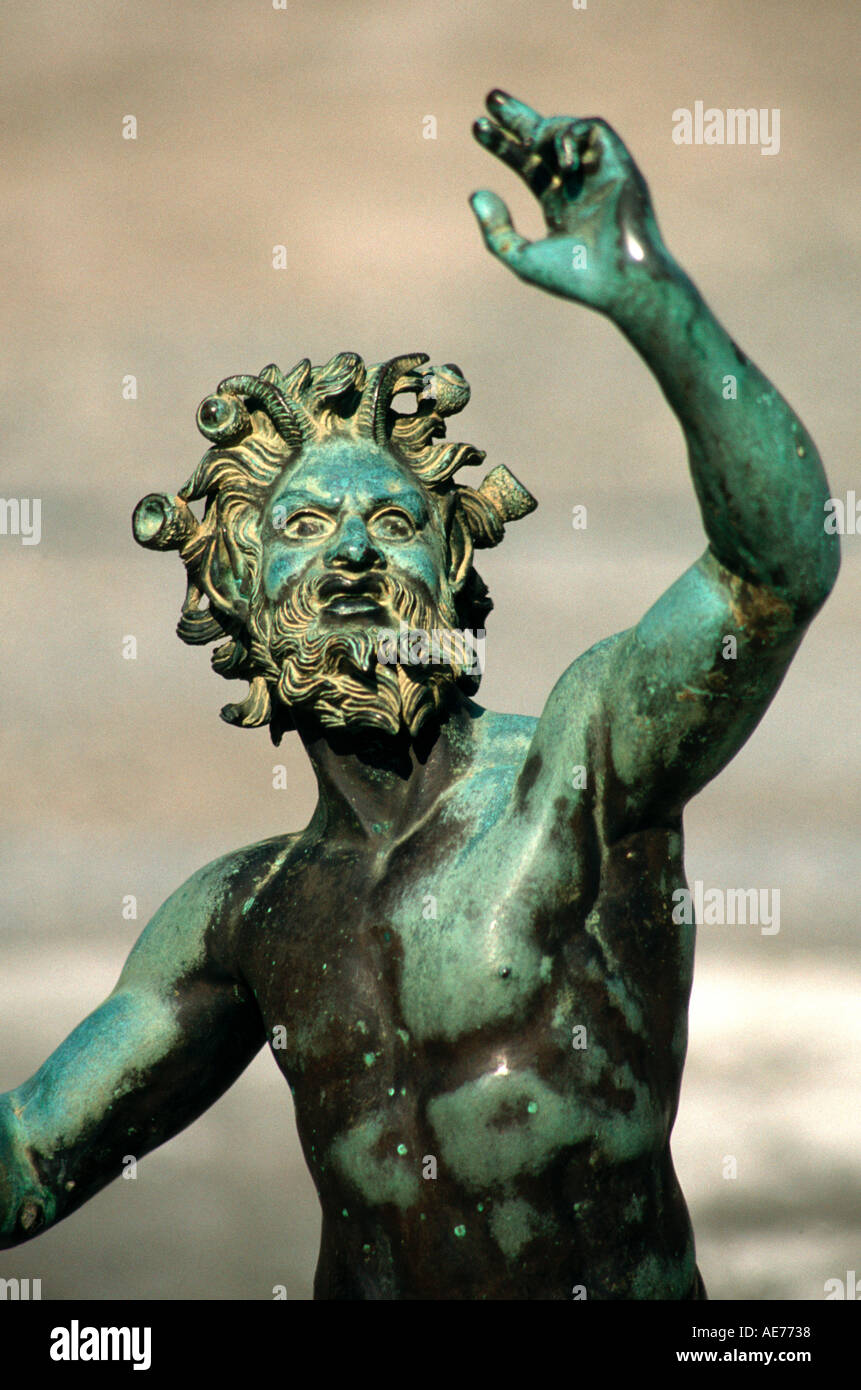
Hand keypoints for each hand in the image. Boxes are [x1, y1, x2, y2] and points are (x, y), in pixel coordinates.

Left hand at [470, 90, 670, 314]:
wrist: (621, 281)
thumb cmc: (577, 278)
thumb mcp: (523, 258)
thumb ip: (496, 231)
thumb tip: (476, 193)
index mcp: (559, 205)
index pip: (527, 165)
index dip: (503, 145)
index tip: (477, 127)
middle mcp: (578, 185)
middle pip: (544, 140)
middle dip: (517, 117)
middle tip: (490, 98)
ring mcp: (599, 172)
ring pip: (567, 130)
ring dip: (543, 130)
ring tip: (529, 144)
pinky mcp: (618, 162)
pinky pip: (593, 129)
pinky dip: (571, 137)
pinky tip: (563, 163)